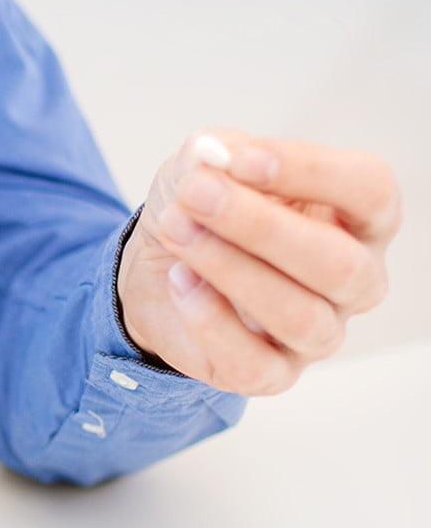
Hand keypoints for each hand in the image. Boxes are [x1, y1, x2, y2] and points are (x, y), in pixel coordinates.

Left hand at [117, 131, 400, 394]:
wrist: (156, 268)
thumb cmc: (202, 210)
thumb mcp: (201, 166)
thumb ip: (214, 153)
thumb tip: (215, 157)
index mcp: (358, 215)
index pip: (370, 191)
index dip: (309, 171)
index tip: (238, 159)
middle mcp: (355, 279)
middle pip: (339, 264)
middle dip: (260, 226)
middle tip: (196, 195)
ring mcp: (320, 332)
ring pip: (301, 316)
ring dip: (230, 270)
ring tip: (176, 231)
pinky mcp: (272, 374)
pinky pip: (256, 366)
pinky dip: (210, 323)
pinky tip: (179, 281)